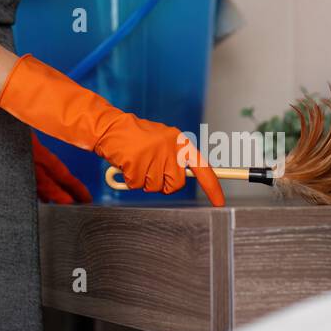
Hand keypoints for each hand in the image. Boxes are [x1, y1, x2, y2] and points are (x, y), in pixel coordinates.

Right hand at [0, 54, 224, 206]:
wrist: (109, 127)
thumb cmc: (135, 138)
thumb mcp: (161, 142)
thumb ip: (175, 158)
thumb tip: (184, 179)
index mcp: (179, 142)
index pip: (202, 167)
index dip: (213, 187)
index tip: (221, 203)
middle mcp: (171, 148)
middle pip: (175, 185)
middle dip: (162, 183)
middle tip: (149, 169)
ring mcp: (154, 155)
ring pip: (155, 186)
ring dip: (143, 181)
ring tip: (136, 163)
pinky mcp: (137, 162)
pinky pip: (137, 185)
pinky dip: (129, 180)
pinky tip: (126, 164)